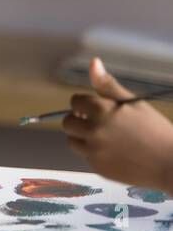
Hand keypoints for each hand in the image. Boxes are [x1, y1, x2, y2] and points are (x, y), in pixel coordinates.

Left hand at [62, 57, 172, 193]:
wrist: (170, 163)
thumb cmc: (155, 129)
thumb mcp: (133, 103)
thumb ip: (108, 85)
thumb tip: (93, 63)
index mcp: (100, 110)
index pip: (75, 101)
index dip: (85, 104)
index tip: (97, 109)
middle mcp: (93, 130)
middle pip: (67, 122)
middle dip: (79, 121)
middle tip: (100, 123)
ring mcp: (93, 151)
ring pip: (72, 141)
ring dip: (82, 138)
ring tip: (106, 137)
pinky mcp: (97, 168)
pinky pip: (86, 157)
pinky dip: (94, 153)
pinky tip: (114, 152)